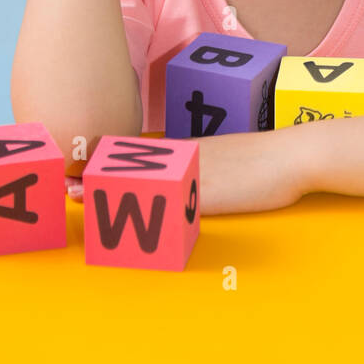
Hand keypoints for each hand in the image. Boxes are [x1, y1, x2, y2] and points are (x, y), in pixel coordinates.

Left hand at [66, 129, 307, 214]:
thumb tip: (187, 176)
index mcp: (190, 149)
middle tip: (70, 189)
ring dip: (111, 189)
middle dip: (102, 176)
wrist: (294, 154)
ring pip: (144, 181)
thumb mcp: (228, 157)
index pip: (143, 155)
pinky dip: (143, 206)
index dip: (112, 162)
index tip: (83, 170)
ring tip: (81, 197)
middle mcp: (186, 158)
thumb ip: (204, 164)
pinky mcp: (209, 192)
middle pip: (136, 167)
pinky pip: (170, 200)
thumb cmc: (266, 159)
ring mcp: (195, 174)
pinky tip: (123, 213)